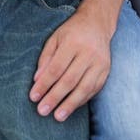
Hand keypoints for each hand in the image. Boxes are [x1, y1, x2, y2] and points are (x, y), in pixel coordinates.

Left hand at [29, 5, 111, 121]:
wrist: (97, 24)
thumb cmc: (71, 32)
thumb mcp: (54, 38)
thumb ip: (45, 59)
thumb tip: (37, 80)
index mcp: (72, 43)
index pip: (56, 68)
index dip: (44, 84)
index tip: (33, 97)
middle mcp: (88, 54)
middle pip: (69, 80)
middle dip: (55, 97)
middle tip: (42, 111)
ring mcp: (100, 64)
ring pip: (84, 88)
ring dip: (70, 104)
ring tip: (58, 116)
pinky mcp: (106, 71)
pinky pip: (93, 89)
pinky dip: (81, 100)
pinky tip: (71, 107)